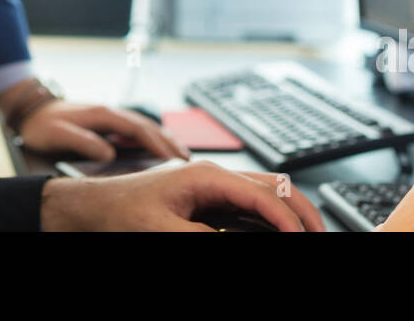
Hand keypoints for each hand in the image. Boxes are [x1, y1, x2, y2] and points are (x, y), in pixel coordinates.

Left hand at [17, 98, 189, 160]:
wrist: (32, 109)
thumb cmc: (43, 124)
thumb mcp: (58, 134)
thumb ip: (83, 142)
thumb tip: (108, 153)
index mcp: (102, 115)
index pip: (136, 129)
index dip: (156, 143)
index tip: (172, 158)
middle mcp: (110, 113)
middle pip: (147, 126)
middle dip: (168, 141)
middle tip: (187, 158)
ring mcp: (111, 116)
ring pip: (145, 125)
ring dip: (164, 137)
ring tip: (181, 153)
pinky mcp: (108, 122)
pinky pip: (137, 129)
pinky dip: (153, 136)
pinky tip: (159, 145)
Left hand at [40, 159, 323, 230]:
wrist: (92, 206)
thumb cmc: (119, 212)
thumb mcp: (161, 230)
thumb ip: (203, 239)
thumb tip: (238, 239)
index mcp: (205, 175)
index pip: (262, 196)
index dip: (287, 220)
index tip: (303, 239)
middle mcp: (213, 174)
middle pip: (274, 186)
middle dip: (301, 211)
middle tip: (320, 233)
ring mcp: (212, 184)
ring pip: (265, 192)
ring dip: (289, 212)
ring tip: (307, 233)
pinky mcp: (207, 196)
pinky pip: (249, 202)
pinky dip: (270, 216)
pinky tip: (277, 231)